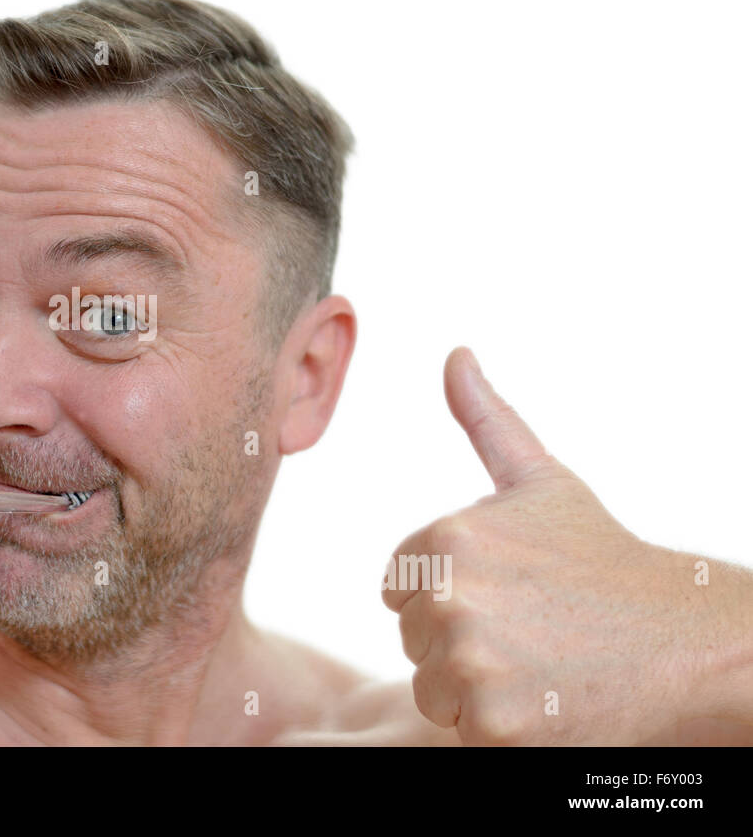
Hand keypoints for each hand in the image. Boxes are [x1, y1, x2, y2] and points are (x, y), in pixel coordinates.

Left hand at [382, 347, 746, 744]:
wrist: (686, 643)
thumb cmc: (604, 559)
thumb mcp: (540, 481)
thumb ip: (485, 419)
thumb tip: (454, 353)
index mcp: (446, 535)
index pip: (397, 585)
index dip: (445, 594)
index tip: (505, 593)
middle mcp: (449, 595)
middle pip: (412, 638)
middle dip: (458, 640)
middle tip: (530, 632)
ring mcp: (470, 663)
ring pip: (430, 688)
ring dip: (473, 688)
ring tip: (538, 666)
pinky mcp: (492, 725)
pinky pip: (462, 731)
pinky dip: (499, 728)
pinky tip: (548, 701)